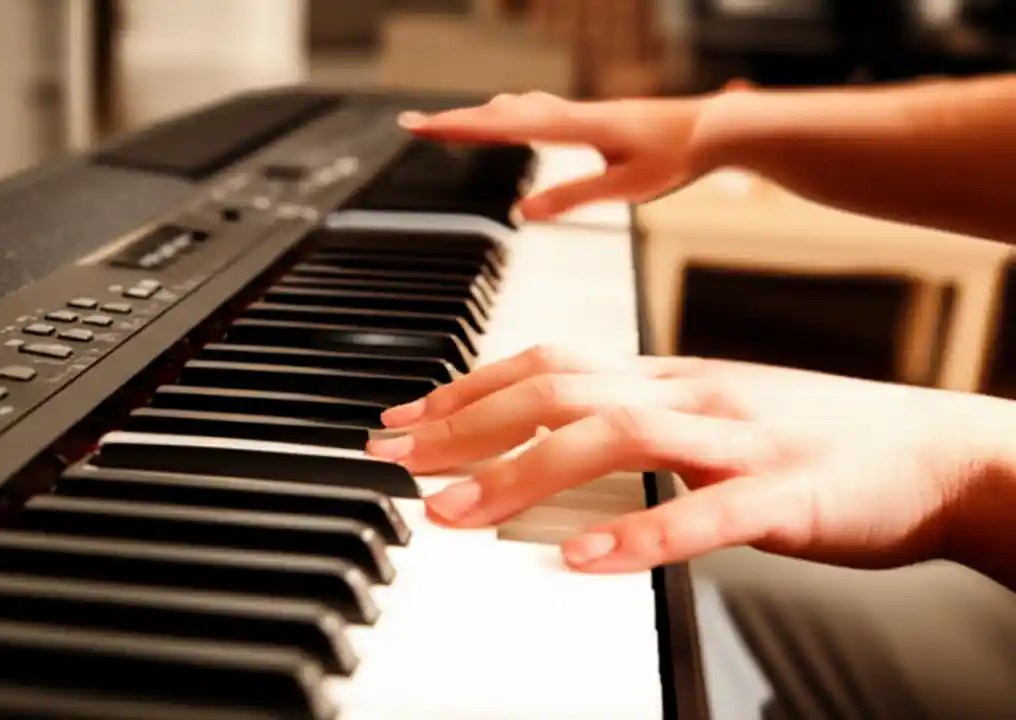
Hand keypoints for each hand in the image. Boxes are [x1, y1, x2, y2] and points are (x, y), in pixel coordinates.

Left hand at [365, 346, 1015, 586]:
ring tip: (456, 511)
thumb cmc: (817, 440)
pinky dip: (636, 532)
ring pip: (616, 438)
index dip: (469, 388)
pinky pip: (704, 513)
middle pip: (560, 390)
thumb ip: (636, 423)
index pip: (551, 363)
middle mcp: (693, 394)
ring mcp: (739, 440)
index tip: (406, 418)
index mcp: (672, 377)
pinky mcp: (786, 496)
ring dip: (523, 474)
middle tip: (396, 456)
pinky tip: (579, 559)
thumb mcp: (711, 417)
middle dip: (467, 424)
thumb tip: (551, 444)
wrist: (939, 452)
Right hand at [399, 91, 716, 219]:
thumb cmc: (675, 156)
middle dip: (453, 122)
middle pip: (498, 115)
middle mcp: (568, 113)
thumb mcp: (623, 187)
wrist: (714, 127)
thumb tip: (523, 212)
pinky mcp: (588, 117)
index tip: (420, 126)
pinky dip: (505, 114)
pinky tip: (507, 115)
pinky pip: (533, 111)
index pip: (501, 126)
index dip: (458, 127)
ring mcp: (577, 112)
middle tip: (412, 125)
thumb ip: (571, 197)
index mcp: (572, 127)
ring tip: (446, 124)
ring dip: (477, 117)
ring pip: (514, 109)